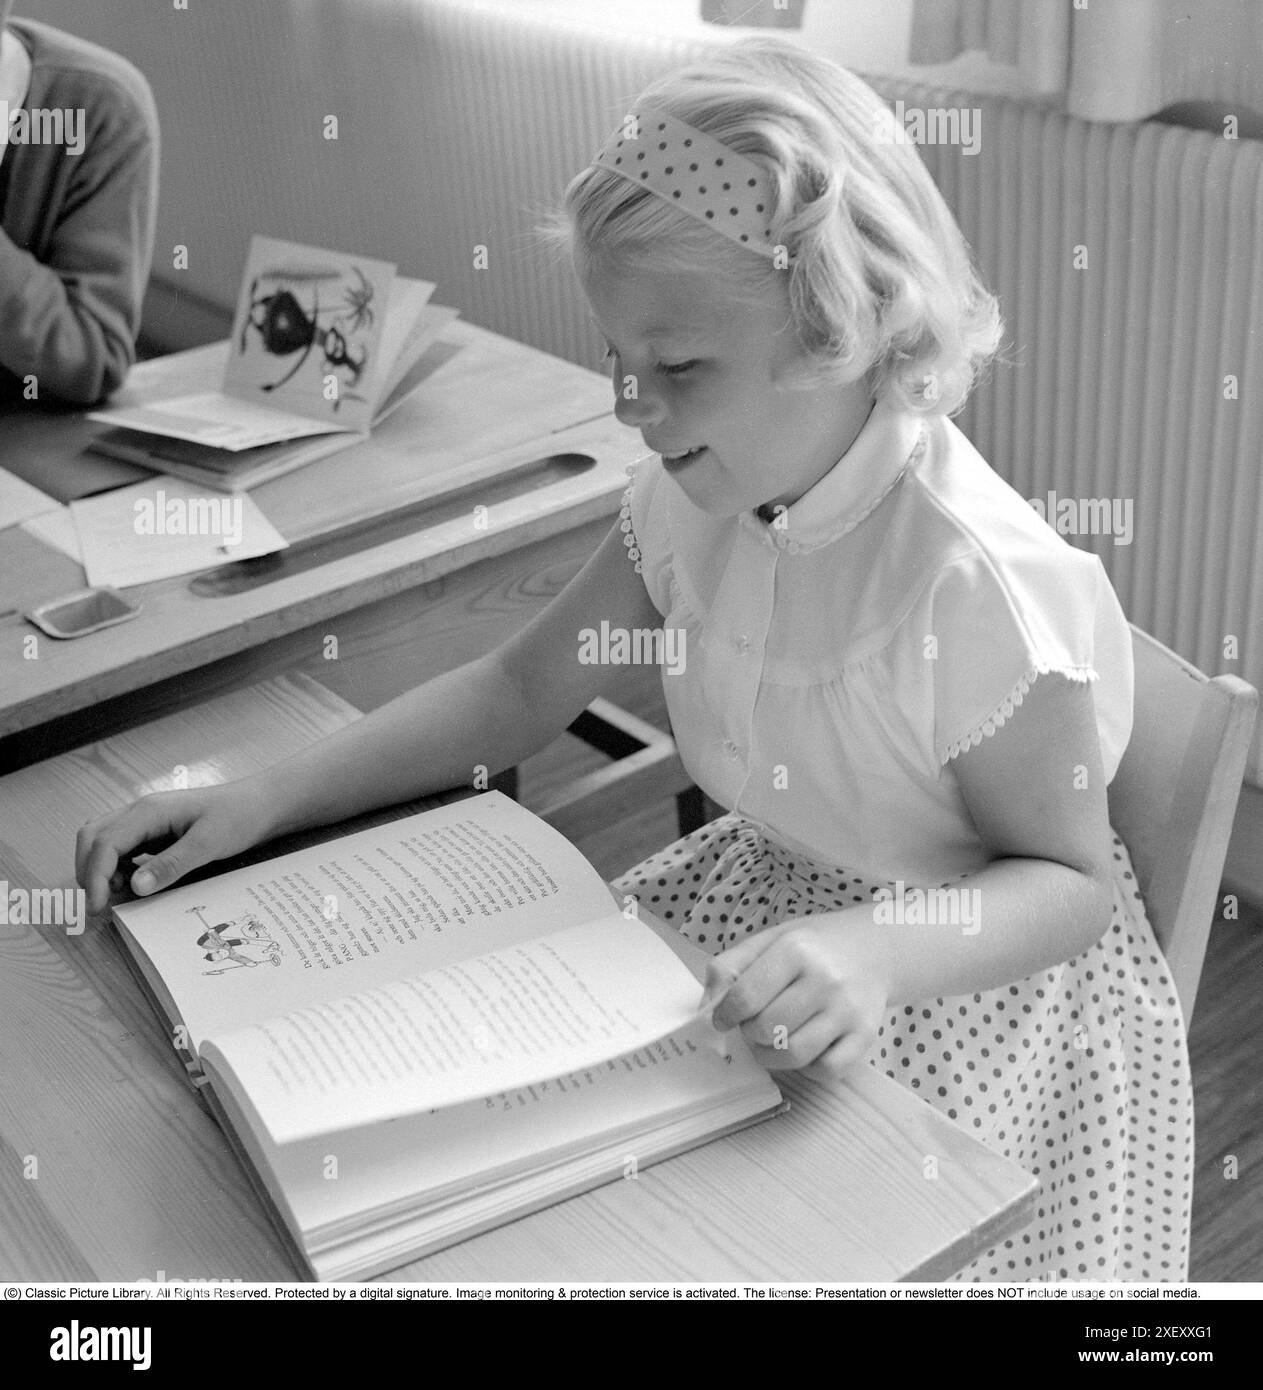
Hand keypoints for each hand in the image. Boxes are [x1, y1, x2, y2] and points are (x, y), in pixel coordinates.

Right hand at [75, 778, 279, 913]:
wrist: (261, 804)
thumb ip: (171, 864)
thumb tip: (134, 887)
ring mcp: (147, 820)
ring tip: (113, 896)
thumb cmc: (239, 817)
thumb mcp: (209, 843)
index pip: (104, 843)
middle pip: (93, 838)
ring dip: (99, 868)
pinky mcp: (155, 830)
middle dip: (88, 872)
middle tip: (98, 905)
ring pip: (104, 840)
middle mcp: (141, 811)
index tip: (96, 907)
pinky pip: (123, 846)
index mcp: (149, 811)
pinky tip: (131, 883)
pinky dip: (115, 866)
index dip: (94, 877)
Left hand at [701, 912, 890, 1079]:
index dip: (725, 1014)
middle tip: (753, 1025)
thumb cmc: (815, 946)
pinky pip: (827, 1071)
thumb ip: (731, 966)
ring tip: (771, 1040)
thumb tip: (707, 1007)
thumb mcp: (770, 939)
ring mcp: (848, 1010)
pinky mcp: (866, 1036)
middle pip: (768, 1028)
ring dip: (772, 1056)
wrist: (877, 948)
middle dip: (750, 1033)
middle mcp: (826, 979)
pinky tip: (803, 1049)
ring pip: (795, 1055)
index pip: (745, 996)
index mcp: (796, 950)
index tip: (723, 1018)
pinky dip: (807, 1069)